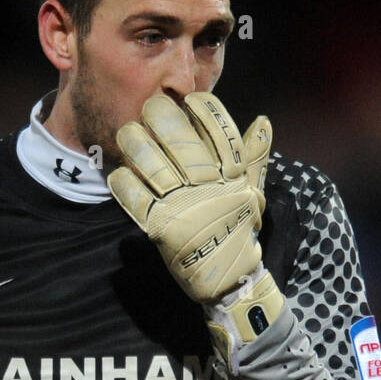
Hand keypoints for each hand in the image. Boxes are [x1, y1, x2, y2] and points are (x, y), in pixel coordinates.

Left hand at [108, 92, 271, 301]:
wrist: (231, 280)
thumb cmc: (239, 230)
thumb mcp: (253, 192)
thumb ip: (254, 157)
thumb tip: (263, 121)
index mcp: (232, 177)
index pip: (220, 133)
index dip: (204, 110)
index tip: (190, 99)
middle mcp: (209, 188)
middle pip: (182, 144)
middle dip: (162, 118)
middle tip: (149, 106)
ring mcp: (184, 207)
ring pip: (155, 167)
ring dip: (136, 146)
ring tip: (127, 132)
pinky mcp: (162, 228)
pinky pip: (138, 201)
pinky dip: (125, 186)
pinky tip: (117, 174)